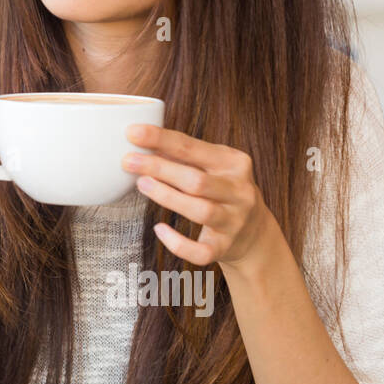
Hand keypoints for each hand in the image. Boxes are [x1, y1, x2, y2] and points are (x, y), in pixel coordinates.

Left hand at [121, 125, 282, 268]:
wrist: (255, 232)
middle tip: (128, 161)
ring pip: (200, 211)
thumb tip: (140, 139)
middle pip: (196, 180)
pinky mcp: (225, 248)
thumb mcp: (213, 166)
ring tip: (141, 184)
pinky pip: (201, 251)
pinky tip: (159, 229)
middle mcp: (239, 192)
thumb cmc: (222, 189)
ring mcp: (234, 221)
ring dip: (167, 197)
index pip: (192, 147)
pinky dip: (179, 243)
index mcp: (234, 163)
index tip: (132, 132)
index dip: (161, 139)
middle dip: (160, 169)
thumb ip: (184, 154)